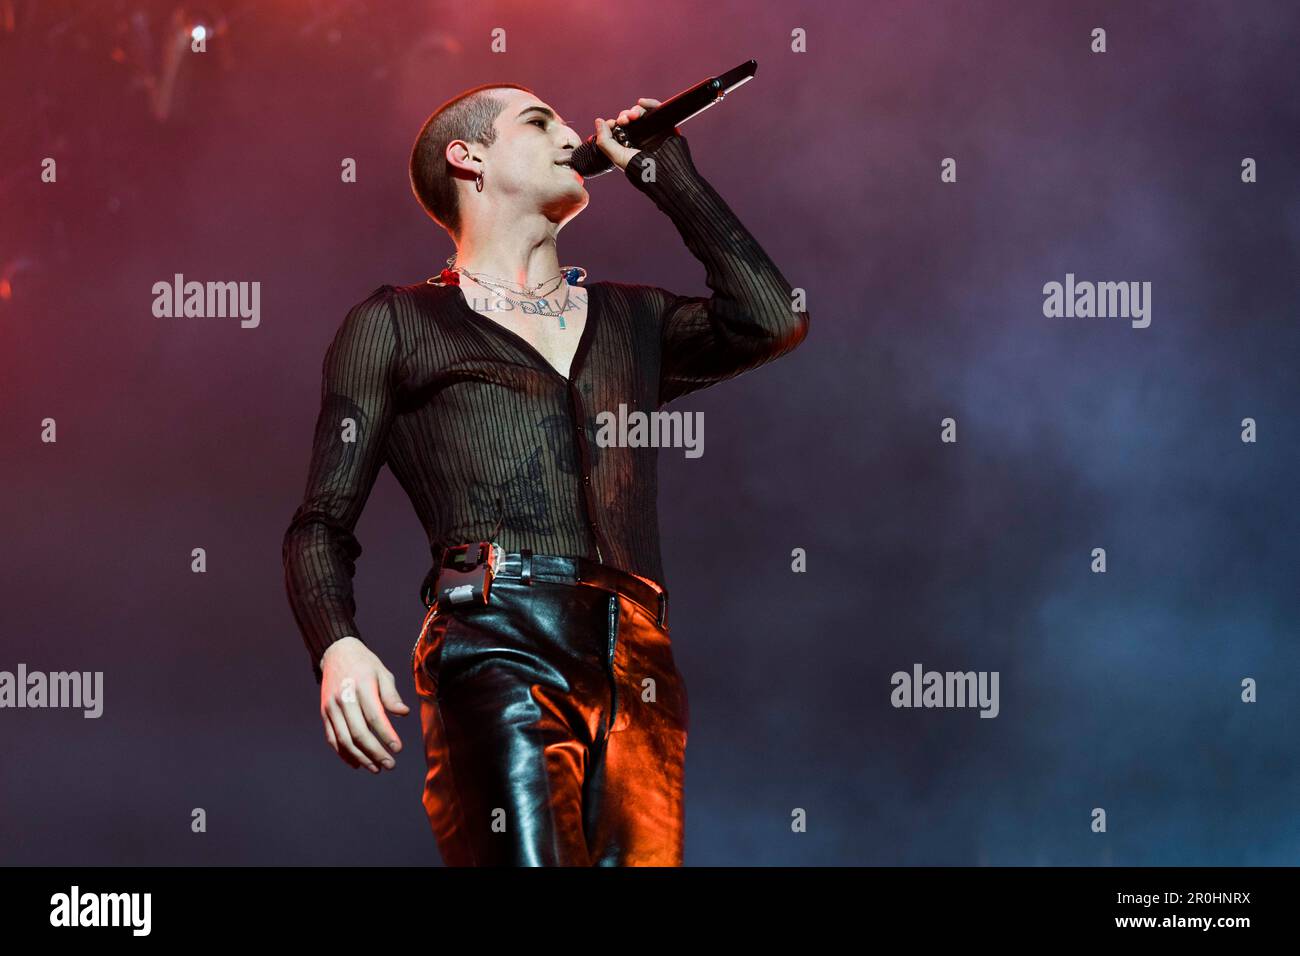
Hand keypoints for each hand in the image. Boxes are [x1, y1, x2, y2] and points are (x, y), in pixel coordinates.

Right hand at [319, 636, 410, 773]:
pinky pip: (332, 738)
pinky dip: (343, 753)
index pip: (374, 716)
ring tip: (376, 768)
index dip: (386, 735)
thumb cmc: (365, 664)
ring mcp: (331, 707)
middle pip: (359, 732)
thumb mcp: (382, 673)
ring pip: (344, 739)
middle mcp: (343, 698)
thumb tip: (403, 713)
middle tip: (390, 764)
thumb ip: (391, 695)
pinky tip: (357, 763)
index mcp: (361, 686)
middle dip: (375, 752)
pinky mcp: (324, 713)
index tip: (398, 748)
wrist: (336, 653)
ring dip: (360, 757)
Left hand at [593, 97, 674, 171]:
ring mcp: (651, 130)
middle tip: (625, 120)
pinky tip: (641, 102)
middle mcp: (639, 137)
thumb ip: (604, 141)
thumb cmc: (641, 168)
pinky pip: (656, 109)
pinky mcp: (664, 125)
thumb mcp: (617, 156)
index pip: (617, 128)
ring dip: (634, 110)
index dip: (613, 124)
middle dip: (624, 116)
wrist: (665, 170)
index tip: (612, 124)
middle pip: (628, 119)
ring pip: (640, 113)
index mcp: (627, 145)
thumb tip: (598, 121)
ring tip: (634, 115)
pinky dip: (648, 103)